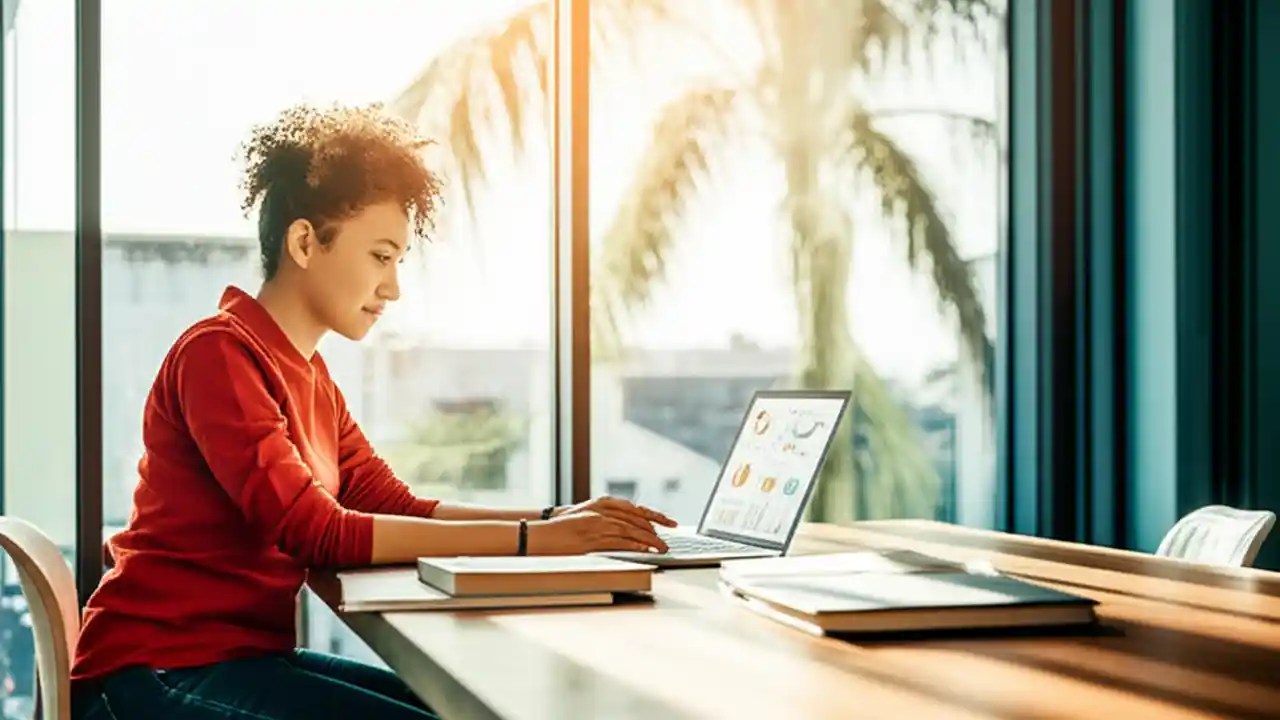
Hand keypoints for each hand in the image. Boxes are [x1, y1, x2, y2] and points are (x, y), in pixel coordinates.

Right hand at [528, 510, 669, 554]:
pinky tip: (647, 550)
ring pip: (632, 530)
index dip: (655, 515)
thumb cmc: (562, 527)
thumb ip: (607, 516)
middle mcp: (603, 510)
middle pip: (637, 519)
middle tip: (668, 539)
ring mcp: (599, 524)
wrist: (542, 533)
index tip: (668, 522)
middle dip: (656, 530)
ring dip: (650, 540)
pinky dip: (637, 546)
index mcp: (602, 502)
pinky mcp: (594, 539)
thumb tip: (630, 526)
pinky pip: (621, 542)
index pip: (636, 508)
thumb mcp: (587, 515)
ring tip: (662, 548)